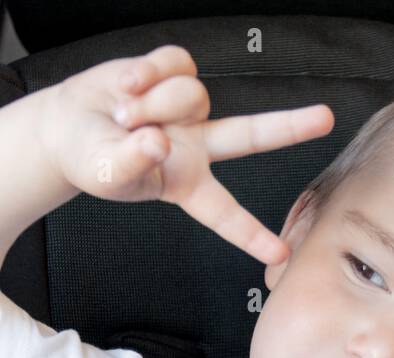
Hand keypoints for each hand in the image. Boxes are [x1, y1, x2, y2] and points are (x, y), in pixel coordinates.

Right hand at [37, 44, 333, 265]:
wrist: (67, 125)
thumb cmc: (90, 161)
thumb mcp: (106, 174)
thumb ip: (131, 162)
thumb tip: (160, 142)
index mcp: (185, 184)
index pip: (224, 213)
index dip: (250, 234)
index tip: (281, 255)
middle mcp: (196, 146)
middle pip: (252, 134)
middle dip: (289, 127)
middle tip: (326, 119)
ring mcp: (189, 109)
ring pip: (189, 95)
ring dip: (149, 104)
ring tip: (122, 116)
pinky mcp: (174, 74)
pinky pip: (173, 65)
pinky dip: (144, 75)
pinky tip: (126, 87)